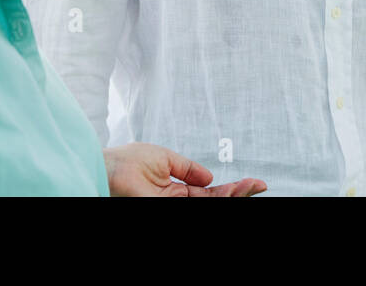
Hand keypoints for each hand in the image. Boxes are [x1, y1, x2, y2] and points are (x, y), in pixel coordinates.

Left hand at [103, 143, 266, 196]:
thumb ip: (188, 169)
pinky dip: (218, 198)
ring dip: (232, 195)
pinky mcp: (166, 207)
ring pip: (210, 204)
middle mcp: (177, 202)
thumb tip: (210, 177)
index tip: (254, 183)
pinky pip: (198, 205)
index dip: (232, 189)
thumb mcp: (164, 159)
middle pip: (215, 201)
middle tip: (259, 185)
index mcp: (175, 192)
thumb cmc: (125, 163)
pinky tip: (232, 192)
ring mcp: (172, 206)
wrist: (105, 168)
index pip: (210, 194)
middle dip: (238, 193)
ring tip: (251, 185)